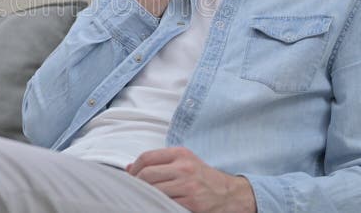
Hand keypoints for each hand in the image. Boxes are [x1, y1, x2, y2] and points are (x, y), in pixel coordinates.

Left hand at [126, 147, 256, 212]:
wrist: (230, 195)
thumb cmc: (203, 178)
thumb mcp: (184, 163)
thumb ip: (159, 163)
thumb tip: (129, 168)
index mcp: (181, 154)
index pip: (147, 158)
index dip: (134, 169)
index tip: (131, 178)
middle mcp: (184, 167)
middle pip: (147, 174)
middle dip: (136, 184)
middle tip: (134, 191)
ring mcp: (188, 185)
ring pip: (154, 190)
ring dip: (145, 196)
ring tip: (144, 198)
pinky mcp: (192, 202)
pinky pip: (165, 204)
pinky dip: (157, 205)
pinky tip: (156, 205)